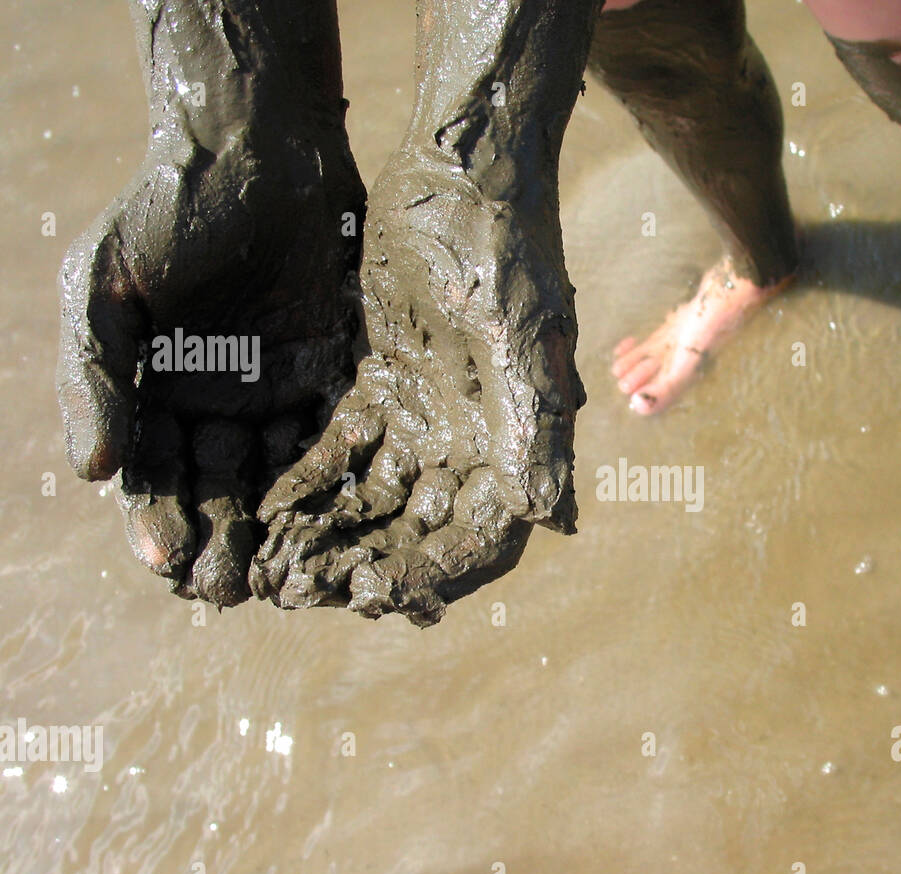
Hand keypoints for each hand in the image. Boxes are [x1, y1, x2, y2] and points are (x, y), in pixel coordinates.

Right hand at [57, 123, 365, 603]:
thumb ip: (95, 377)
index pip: (154, 477)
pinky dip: (339, 486)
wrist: (257, 149)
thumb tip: (92, 475)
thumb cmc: (166, 212)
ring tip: (285, 580)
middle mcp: (219, 408)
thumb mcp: (103, 288)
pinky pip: (339, 443)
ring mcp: (282, 397)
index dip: (158, 521)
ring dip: (282, 531)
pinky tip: (343, 526)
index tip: (169, 565)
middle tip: (230, 590)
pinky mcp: (338, 379)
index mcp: (156, 397)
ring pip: (281, 481)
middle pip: (219, 493)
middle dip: (222, 543)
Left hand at [251, 146, 583, 626]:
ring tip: (277, 564)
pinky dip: (310, 480)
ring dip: (329, 534)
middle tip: (303, 590)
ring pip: (376, 498)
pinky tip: (271, 506)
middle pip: (418, 530)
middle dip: (363, 565)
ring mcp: (424, 415)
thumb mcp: (519, 337)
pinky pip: (342, 449)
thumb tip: (549, 520)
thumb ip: (530, 429)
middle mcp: (472, 442)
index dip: (430, 574)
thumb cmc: (502, 248)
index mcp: (516, 442)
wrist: (463, 171)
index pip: (479, 539)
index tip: (373, 594)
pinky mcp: (381, 383)